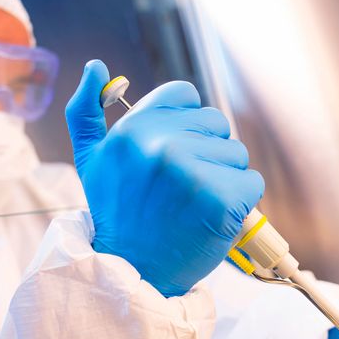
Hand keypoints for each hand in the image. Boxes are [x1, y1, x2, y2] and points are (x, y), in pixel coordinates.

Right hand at [65, 60, 263, 296]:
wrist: (133, 271)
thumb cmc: (118, 213)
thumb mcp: (91, 160)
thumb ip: (87, 111)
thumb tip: (96, 66)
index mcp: (134, 128)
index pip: (187, 95)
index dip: (187, 123)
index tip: (176, 153)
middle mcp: (162, 144)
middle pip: (216, 124)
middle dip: (207, 152)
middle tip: (181, 187)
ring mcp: (193, 171)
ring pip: (237, 154)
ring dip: (224, 178)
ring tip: (194, 204)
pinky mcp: (222, 199)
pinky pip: (251, 182)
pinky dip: (240, 202)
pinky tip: (212, 216)